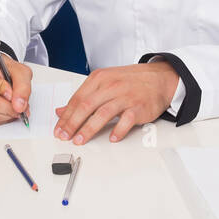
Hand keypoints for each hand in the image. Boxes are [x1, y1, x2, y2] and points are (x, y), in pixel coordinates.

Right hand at [0, 51, 32, 125]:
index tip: (11, 90)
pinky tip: (1, 110)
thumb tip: (19, 106)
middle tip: (19, 106)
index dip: (3, 90)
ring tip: (11, 108)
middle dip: (8, 108)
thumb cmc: (2, 68)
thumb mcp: (19, 70)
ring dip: (4, 116)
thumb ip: (22, 86)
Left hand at [53, 60, 177, 144]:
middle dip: (72, 123)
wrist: (160, 78)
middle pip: (86, 106)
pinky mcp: (139, 107)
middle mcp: (111, 86)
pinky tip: (112, 138)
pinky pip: (126, 120)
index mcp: (100, 79)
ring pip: (103, 113)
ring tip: (80, 140)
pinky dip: (118, 130)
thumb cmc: (130, 81)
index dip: (65, 116)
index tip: (58, 129)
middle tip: (64, 136)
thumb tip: (61, 110)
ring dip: (89, 129)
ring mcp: (125, 96)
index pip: (77, 99)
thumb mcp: (104, 82)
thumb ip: (83, 97)